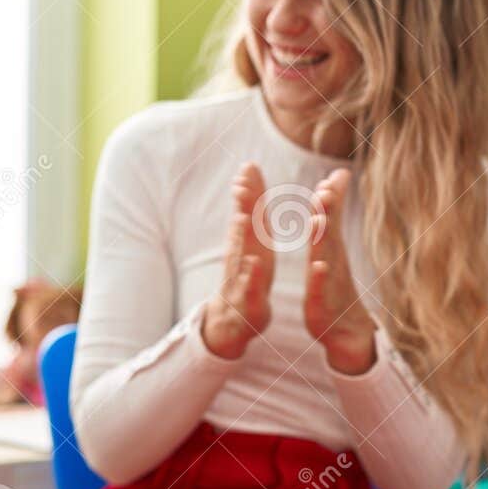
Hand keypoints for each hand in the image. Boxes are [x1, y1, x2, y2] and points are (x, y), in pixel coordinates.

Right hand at [202, 163, 275, 359]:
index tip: (249, 166)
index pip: (250, 213)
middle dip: (243, 206)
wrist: (233, 322)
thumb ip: (251, 217)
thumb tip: (247, 184)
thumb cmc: (247, 280)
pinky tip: (254, 264)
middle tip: (241, 181)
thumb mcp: (252, 248)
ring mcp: (242, 278)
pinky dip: (252, 275)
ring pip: (242, 255)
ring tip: (242, 217)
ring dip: (242, 237)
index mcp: (251, 244)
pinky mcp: (247, 300)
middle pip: (243, 228)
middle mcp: (243, 257)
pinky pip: (250, 286)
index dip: (250, 190)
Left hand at [303, 168, 377, 375]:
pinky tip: (318, 267)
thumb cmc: (336, 285)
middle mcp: (333, 262)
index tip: (335, 175)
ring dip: (322, 239)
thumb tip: (335, 180)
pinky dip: (319, 278)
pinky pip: (320, 290)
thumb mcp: (332, 248)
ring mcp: (328, 283)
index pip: (332, 219)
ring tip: (319, 220)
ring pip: (325, 258)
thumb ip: (333, 213)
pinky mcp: (321, 304)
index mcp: (331, 249)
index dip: (333, 198)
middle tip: (326, 189)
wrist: (346, 331)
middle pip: (330, 233)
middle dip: (328, 211)